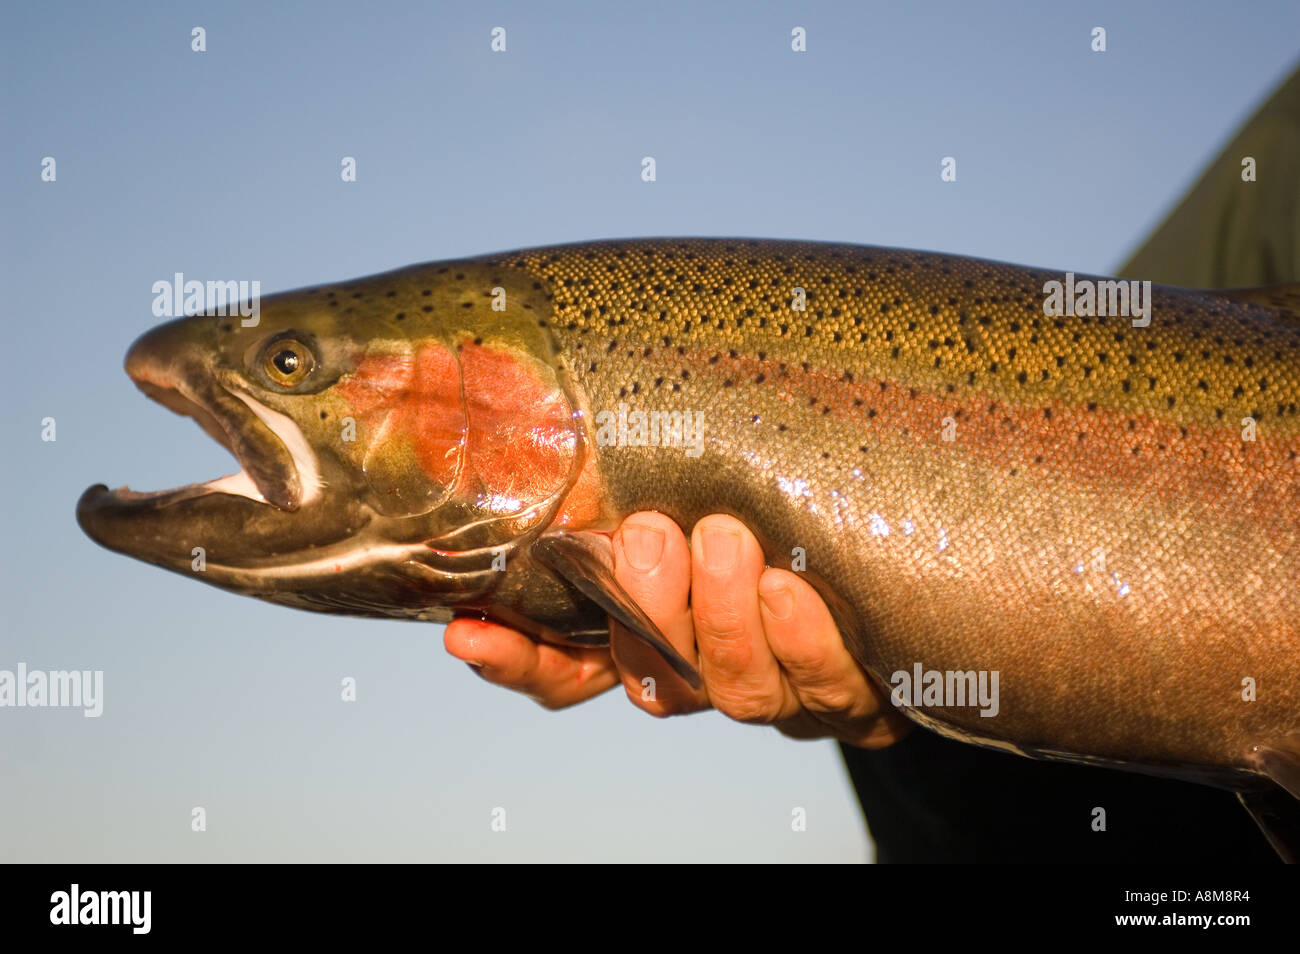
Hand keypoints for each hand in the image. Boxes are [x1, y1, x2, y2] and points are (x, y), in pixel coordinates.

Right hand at [443, 512, 910, 747]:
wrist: (913, 548)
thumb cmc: (786, 500)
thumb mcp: (709, 480)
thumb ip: (644, 471)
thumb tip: (570, 410)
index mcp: (659, 633)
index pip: (567, 670)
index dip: (519, 660)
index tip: (470, 633)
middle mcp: (709, 672)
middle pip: (653, 678)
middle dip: (648, 609)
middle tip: (651, 534)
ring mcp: (781, 691)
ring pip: (735, 689)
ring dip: (726, 617)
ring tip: (729, 541)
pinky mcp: (853, 698)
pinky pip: (824, 689)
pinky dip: (803, 641)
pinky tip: (793, 588)